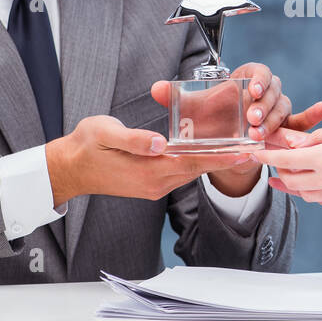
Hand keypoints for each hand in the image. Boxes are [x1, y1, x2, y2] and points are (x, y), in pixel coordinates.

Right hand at [44, 115, 251, 205]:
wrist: (68, 169)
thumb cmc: (85, 146)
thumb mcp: (106, 133)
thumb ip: (135, 139)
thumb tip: (160, 143)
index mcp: (147, 170)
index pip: (192, 162)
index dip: (220, 156)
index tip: (244, 151)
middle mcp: (155, 183)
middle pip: (197, 169)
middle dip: (226, 159)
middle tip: (253, 148)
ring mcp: (153, 187)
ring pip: (190, 172)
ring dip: (213, 161)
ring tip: (239, 149)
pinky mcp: (149, 184)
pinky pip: (179, 174)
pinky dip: (197, 163)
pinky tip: (208, 153)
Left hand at [151, 63, 321, 196]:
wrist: (221, 144)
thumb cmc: (211, 121)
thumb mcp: (193, 111)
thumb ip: (174, 98)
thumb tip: (155, 88)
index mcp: (246, 79)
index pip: (259, 72)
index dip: (260, 79)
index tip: (253, 91)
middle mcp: (265, 92)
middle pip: (275, 91)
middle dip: (265, 106)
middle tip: (252, 120)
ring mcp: (278, 109)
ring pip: (285, 109)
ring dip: (275, 120)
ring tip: (261, 134)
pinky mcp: (286, 128)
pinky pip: (302, 120)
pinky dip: (312, 114)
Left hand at [249, 119, 321, 226]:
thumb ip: (316, 138)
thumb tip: (291, 141)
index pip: (286, 159)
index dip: (268, 155)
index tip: (256, 151)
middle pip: (291, 179)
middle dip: (278, 168)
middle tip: (272, 154)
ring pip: (303, 192)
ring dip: (292, 180)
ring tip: (288, 166)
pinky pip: (319, 197)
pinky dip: (308, 188)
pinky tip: (308, 178)